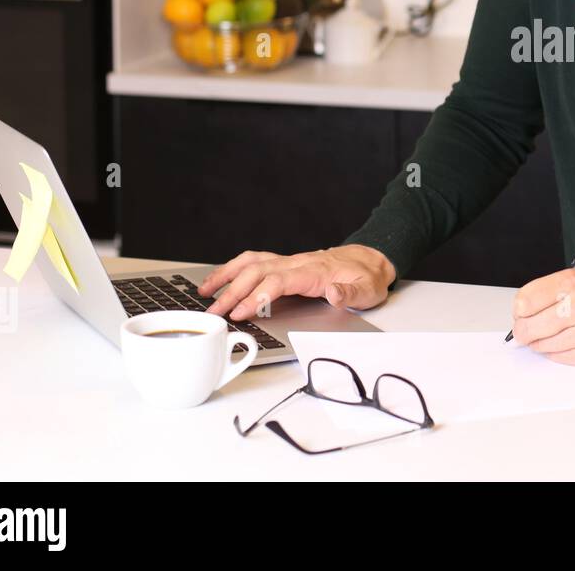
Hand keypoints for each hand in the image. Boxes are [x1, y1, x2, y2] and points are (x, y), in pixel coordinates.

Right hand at [197, 244, 396, 321]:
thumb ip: (351, 294)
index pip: (277, 281)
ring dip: (226, 276)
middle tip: (213, 313)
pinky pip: (254, 261)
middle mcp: (297, 263)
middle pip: (257, 272)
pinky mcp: (285, 264)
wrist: (370, 260)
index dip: (257, 296)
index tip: (240, 312)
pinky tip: (220, 280)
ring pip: (251, 262)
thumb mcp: (367, 290)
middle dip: (233, 292)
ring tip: (204, 292)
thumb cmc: (366, 277)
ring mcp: (289, 261)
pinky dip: (234, 268)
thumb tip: (334, 294)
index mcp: (313, 272)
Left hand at [509, 271, 574, 365]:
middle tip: (528, 332)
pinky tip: (570, 343)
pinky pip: (559, 358)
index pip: (524, 300)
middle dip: (524, 333)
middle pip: (528, 327)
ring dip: (542, 344)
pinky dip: (558, 353)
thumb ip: (553, 293)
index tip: (522, 314)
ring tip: (557, 335)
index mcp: (573, 282)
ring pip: (541, 346)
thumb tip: (522, 312)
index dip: (519, 311)